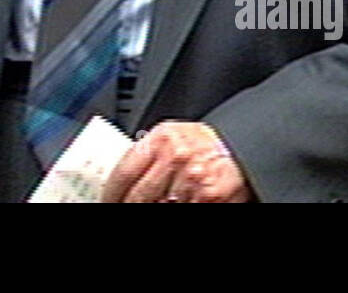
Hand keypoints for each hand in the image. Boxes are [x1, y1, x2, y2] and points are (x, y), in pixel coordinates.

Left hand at [102, 121, 250, 202]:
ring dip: (153, 207)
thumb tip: (120, 178)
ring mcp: (192, 180)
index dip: (110, 194)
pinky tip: (173, 204)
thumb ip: (148, 152)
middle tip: (123, 207)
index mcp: (161, 138)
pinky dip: (173, 208)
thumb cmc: (203, 143)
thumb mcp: (171, 136)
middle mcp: (175, 158)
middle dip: (127, 206)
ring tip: (156, 202)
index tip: (107, 202)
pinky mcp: (208, 198)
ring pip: (157, 206)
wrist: (240, 147)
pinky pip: (182, 209)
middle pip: (137, 196)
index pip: (124, 172)